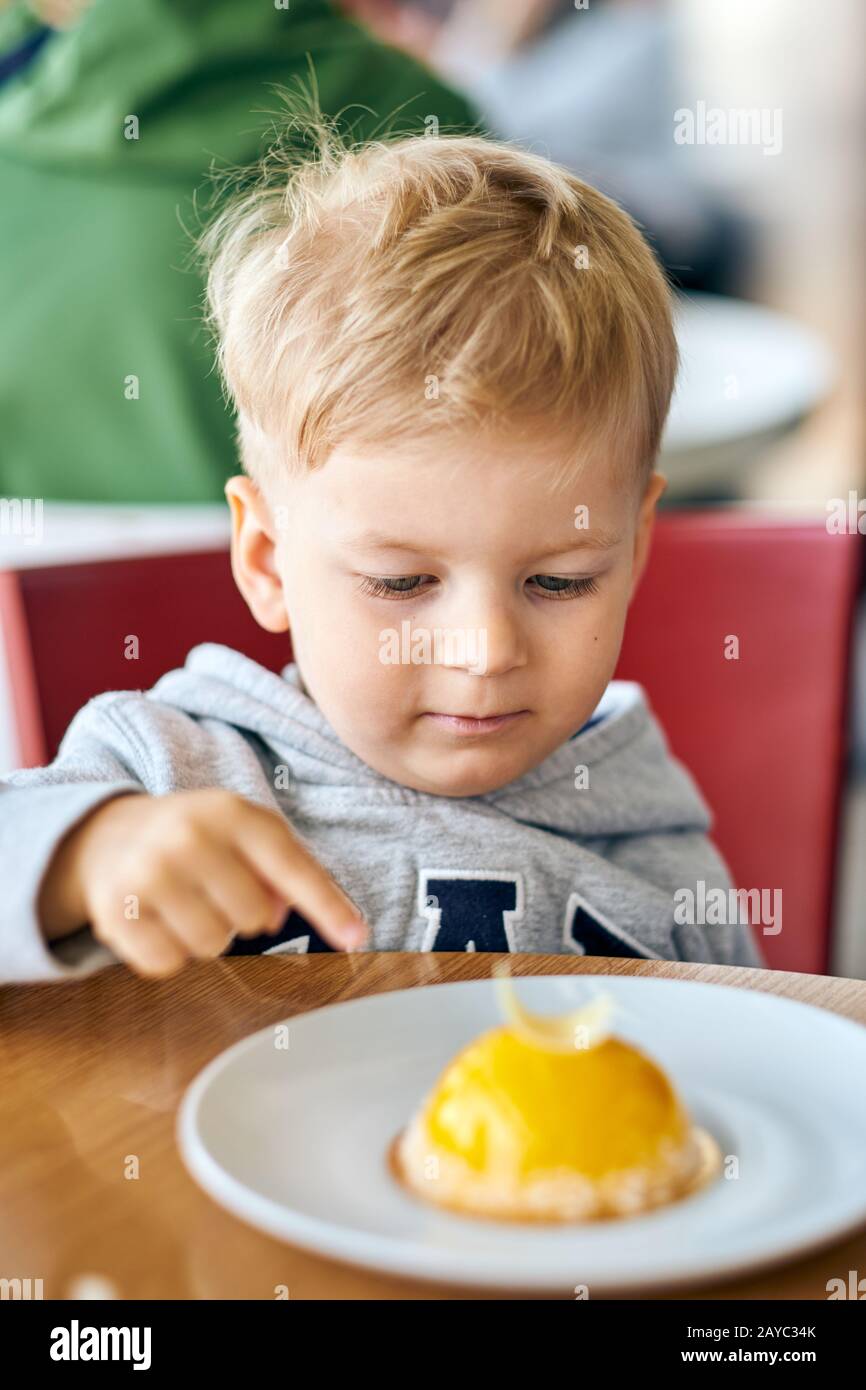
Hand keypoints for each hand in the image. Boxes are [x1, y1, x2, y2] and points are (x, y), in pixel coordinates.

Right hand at [39, 790, 368, 975]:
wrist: (110, 834)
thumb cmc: (197, 838)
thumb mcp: (244, 831)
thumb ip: (283, 866)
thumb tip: (285, 913)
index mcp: (230, 813)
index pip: (291, 866)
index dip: (327, 905)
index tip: (357, 938)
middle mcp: (187, 837)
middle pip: (253, 918)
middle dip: (244, 916)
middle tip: (218, 891)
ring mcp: (147, 874)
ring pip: (213, 945)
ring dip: (208, 935)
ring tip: (188, 903)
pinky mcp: (115, 912)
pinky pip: (169, 963)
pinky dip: (170, 952)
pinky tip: (159, 920)